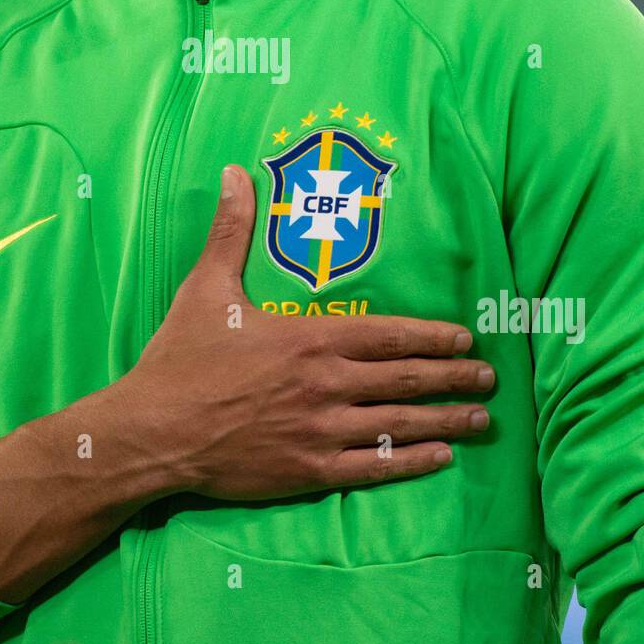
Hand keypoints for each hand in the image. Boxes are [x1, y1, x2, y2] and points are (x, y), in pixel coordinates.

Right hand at [121, 164, 493, 500]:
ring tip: (480, 420)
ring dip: (446, 421)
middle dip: (454, 378)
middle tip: (489, 379)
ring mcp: (321, 431)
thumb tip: (234, 172)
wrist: (153, 431)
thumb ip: (231, 230)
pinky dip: (411, 462)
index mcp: (310, 338)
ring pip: (399, 424)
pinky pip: (372, 467)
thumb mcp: (206, 286)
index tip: (466, 339)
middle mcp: (326, 384)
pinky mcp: (309, 471)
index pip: (389, 335)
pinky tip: (440, 458)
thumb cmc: (181, 358)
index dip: (433, 337)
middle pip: (406, 379)